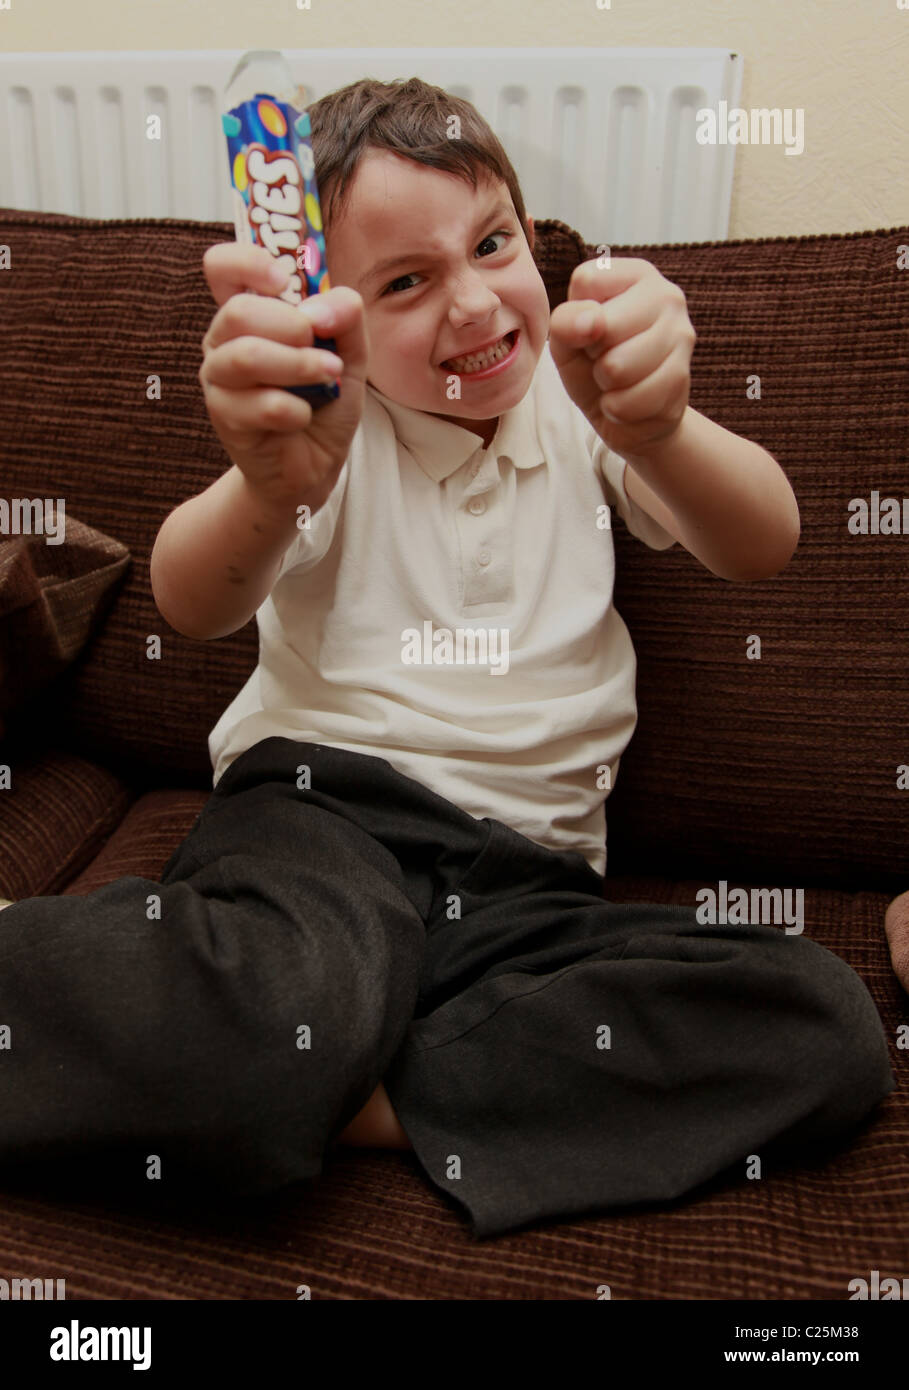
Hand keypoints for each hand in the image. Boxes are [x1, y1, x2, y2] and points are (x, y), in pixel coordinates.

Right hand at [198, 242, 368, 516]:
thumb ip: (346, 317)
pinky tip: (305, 417)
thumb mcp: (350, 354)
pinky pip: (263, 404)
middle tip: (325, 351)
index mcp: (250, 314)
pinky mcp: (225, 417)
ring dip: (299, 366)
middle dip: (292, 328)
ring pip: (245, 356)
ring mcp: (218, 379)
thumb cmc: (324, 403)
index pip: (222, 267)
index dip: (247, 262)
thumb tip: (318, 310)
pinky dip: (298, 410)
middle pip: (238, 311)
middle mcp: (223, 341)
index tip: (282, 280)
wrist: (314, 465)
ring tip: (326, 378)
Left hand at [548, 256, 695, 459]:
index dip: (575, 316)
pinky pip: (628, 401)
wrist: (629, 416)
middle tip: (605, 358)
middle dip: (593, 354)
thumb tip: (592, 323)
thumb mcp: (565, 339)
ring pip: (616, 367)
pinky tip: (629, 400)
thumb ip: (566, 321)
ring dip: (605, 384)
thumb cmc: (593, 365)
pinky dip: (617, 409)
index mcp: (635, 274)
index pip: (587, 281)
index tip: (590, 329)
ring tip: (617, 380)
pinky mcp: (682, 378)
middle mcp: (667, 295)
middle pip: (605, 326)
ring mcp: (681, 335)